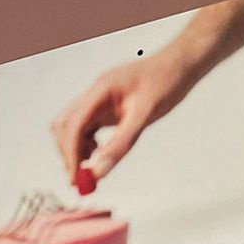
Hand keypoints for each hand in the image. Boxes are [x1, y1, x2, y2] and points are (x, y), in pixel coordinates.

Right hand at [50, 48, 196, 186]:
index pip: (73, 125)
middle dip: (68, 152)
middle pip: (64, 126)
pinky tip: (98, 153)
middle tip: (79, 177)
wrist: (180, 65)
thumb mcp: (145, 115)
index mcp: (101, 91)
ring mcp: (97, 100)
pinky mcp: (103, 106)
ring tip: (90, 166)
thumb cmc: (166, 82)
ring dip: (74, 148)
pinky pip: (84, 126)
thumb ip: (121, 144)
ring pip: (70, 127)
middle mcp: (94, 94)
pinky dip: (84, 143)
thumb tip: (99, 171)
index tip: (76, 177)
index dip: (71, 153)